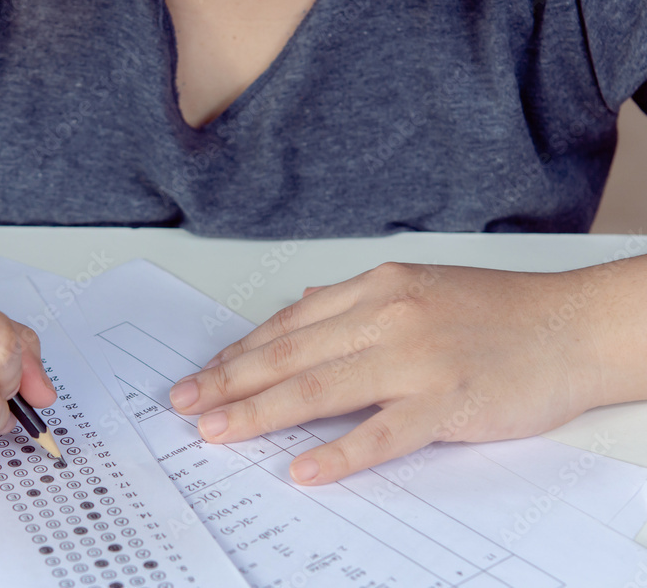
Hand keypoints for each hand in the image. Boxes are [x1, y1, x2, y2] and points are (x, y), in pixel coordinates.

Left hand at [168, 261, 643, 484]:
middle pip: (290, 354)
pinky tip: (304, 469)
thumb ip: (355, 302)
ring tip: (216, 431)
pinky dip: (340, 452)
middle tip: (184, 403)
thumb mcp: (417, 287)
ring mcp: (416, 357)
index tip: (205, 374)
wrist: (573, 326)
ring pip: (320, 388)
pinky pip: (383, 432)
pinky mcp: (448, 400)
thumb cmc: (497, 312)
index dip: (240, 353)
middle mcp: (387, 314)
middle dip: (228, 381)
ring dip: (260, 412)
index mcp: (376, 287)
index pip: (289, 325)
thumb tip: (299, 311)